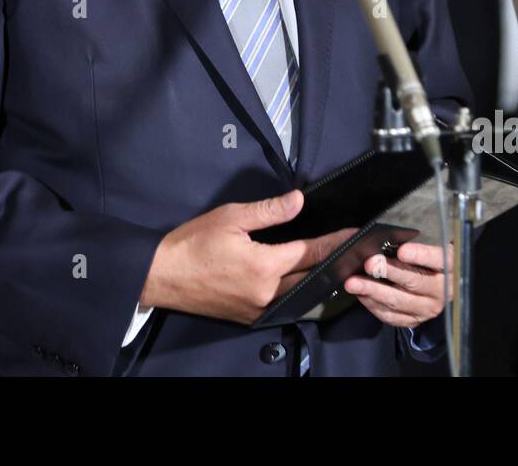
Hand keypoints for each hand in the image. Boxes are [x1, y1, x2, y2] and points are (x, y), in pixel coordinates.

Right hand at [138, 190, 357, 323]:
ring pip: (298, 294)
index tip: (355, 235)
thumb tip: (299, 201)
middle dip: (333, 262)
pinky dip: (295, 292)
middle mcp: (266, 292)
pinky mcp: (247, 316)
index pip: (311, 252)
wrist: (161, 275)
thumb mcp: (230, 217)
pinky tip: (301, 281)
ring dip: (316, 280)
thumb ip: (268, 211)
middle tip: (354, 251)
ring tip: (335, 265)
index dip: (335, 242)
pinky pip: (281, 305)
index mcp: (264, 266)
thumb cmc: (192, 243)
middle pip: (310, 276)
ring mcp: (257, 308)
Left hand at [342, 241, 451, 329]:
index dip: (421, 255)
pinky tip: (361, 295)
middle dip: (389, 272)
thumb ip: (413, 241)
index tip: (402, 250)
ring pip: (399, 301)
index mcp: (450, 266)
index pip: (438, 259)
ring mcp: (428, 308)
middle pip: (414, 281)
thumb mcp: (428, 245)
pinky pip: (393, 317)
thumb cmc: (427, 257)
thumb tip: (383, 235)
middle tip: (370, 263)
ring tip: (353, 282)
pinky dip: (374, 305)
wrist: (438, 283)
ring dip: (373, 291)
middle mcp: (442, 290)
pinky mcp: (415, 320)